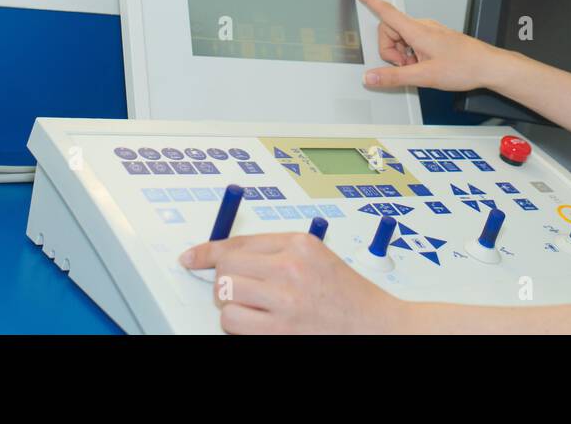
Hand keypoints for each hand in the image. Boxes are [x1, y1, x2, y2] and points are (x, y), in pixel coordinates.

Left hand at [179, 232, 409, 333]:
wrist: (378, 326)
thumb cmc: (350, 297)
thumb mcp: (318, 258)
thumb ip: (280, 252)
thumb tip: (234, 257)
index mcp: (299, 243)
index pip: (239, 241)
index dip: (208, 250)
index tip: (192, 257)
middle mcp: (290, 266)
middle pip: (226, 266)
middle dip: (225, 280)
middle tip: (241, 291)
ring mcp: (284, 298)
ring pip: (224, 294)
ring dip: (231, 304)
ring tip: (254, 309)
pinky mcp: (280, 329)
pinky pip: (233, 321)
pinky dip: (237, 325)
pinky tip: (257, 324)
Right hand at [353, 0, 513, 91]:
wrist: (488, 66)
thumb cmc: (464, 66)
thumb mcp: (424, 76)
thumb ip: (394, 77)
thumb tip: (370, 77)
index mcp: (417, 31)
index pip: (386, 11)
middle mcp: (422, 27)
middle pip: (390, 30)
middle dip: (390, 51)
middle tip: (405, 67)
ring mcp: (429, 31)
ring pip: (402, 38)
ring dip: (402, 55)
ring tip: (419, 68)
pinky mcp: (435, 38)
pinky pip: (413, 42)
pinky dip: (412, 55)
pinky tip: (425, 66)